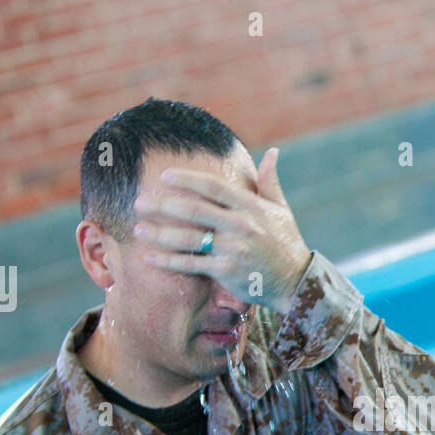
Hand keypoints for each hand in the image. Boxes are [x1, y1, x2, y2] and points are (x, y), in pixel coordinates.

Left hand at [133, 147, 311, 310]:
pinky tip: (150, 257)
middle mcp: (241, 225)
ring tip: (138, 229)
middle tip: (139, 202)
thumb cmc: (286, 244)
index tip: (164, 177)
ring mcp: (234, 249)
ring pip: (189, 238)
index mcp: (251, 206)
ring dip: (159, 234)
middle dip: (163, 205)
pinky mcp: (227, 272)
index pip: (213, 187)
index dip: (187, 180)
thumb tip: (272, 152)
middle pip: (194, 210)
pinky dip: (169, 261)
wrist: (296, 282)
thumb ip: (270, 181)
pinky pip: (192, 264)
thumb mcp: (281, 210)